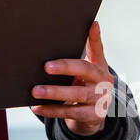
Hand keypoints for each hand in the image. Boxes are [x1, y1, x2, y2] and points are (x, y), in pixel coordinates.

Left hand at [29, 20, 113, 135]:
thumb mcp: (91, 67)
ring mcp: (99, 100)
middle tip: (45, 67)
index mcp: (100, 68)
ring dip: (54, 93)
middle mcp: (103, 82)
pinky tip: (37, 107)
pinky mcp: (92, 116)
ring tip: (35, 91)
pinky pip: (69, 113)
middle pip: (84, 71)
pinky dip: (51, 110)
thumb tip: (92, 23)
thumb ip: (91, 48)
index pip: (97, 50)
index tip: (91, 25)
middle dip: (65, 68)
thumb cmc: (88, 85)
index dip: (95, 38)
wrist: (94, 115)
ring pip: (76, 95)